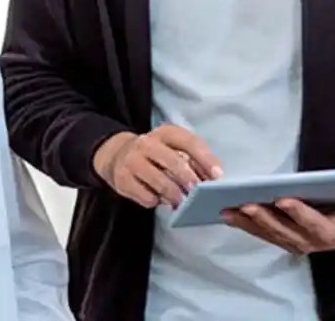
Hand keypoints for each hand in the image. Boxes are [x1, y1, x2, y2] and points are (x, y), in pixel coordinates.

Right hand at [92, 125, 222, 208]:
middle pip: (173, 162)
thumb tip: (211, 180)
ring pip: (160, 181)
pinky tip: (159, 199)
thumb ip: (192, 160)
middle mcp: (147, 143)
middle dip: (189, 179)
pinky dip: (156, 201)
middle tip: (198, 193)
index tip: (217, 175)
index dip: (205, 158)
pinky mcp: (123, 179)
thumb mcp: (172, 148)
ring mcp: (133, 161)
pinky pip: (145, 195)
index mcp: (165, 133)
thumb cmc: (155, 154)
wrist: (117, 155)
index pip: (189, 142)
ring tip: (182, 202)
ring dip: (175, 195)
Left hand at [222, 193, 334, 254]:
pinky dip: (246, 226)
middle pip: (283, 230)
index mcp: (328, 233)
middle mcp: (308, 242)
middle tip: (245, 203)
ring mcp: (293, 243)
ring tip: (227, 210)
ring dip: (247, 223)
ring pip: (268, 234)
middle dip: (263, 217)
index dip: (297, 212)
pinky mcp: (283, 240)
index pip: (311, 223)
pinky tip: (230, 215)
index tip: (282, 199)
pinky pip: (262, 234)